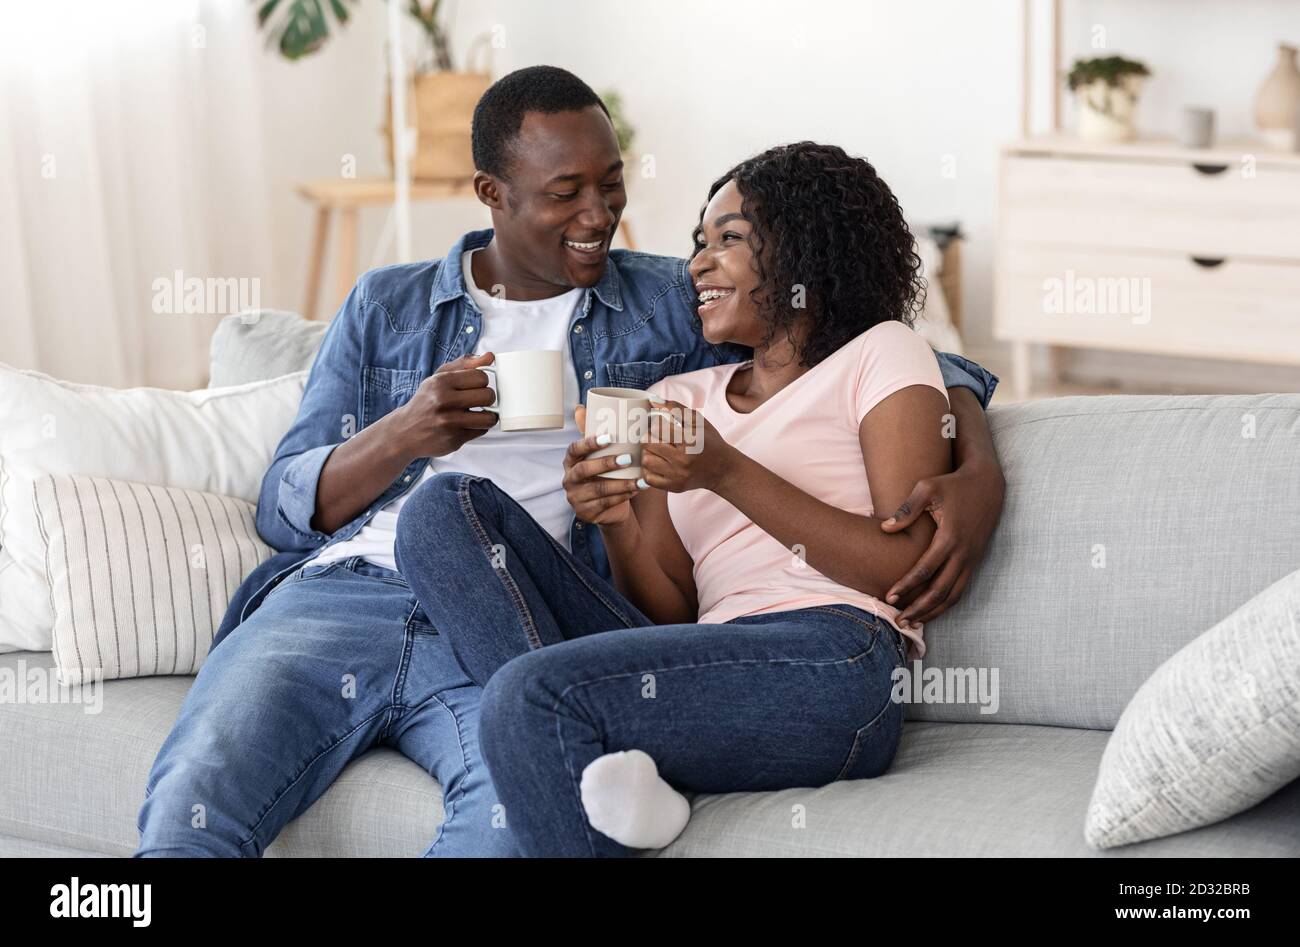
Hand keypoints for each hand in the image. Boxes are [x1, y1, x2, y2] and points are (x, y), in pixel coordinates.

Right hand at [388, 352, 497, 457]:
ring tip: (477, 414)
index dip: (482, 382)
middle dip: (487, 398)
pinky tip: (466, 425)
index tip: (475, 386)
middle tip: (477, 401)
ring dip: (487, 416)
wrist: (405, 431)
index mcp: (441, 381)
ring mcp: (449, 422)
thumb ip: (465, 364)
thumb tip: (489, 357)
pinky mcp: (453, 440)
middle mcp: (443, 401)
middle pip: (488, 396)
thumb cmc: (427, 401)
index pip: (481, 377)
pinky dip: (477, 428)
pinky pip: (481, 431)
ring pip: (489, 418)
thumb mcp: (440, 377)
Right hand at [563, 405, 643, 525]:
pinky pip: (605, 505)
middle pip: (583, 470)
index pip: (574, 449)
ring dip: (621, 483)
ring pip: (598, 490)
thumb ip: (593, 433)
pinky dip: (623, 497)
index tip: (608, 438)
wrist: (608, 507)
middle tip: (628, 459)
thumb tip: (581, 407)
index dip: (589, 443)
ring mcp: (575, 498)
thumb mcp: (599, 455)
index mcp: (570, 461)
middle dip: (606, 464)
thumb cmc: (605, 474)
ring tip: (639, 478)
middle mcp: (569, 479)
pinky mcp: (585, 513)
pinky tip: (636, 490)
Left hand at [641, 397, 734, 492]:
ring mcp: (678, 475)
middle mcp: (683, 460)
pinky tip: (657, 463)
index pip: (658, 428)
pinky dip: (648, 470)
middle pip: (648, 444)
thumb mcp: (698, 421)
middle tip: (654, 437)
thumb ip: (675, 408)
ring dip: (647, 453)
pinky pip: (649, 478)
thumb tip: (652, 401)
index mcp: (690, 440)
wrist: (722, 470)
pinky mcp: (674, 487)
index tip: (658, 426)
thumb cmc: (709, 442)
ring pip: (646, 461)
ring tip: (655, 450)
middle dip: (648, 438)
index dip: (655, 425)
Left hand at [879, 460, 1004, 625]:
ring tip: (911, 623)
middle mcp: (964, 552)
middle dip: (919, 608)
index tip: (889, 597)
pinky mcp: (975, 560)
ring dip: (933, 611)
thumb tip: (885, 529)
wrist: (988, 483)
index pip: (926, 569)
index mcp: (950, 536)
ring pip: (953, 595)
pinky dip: (945, 603)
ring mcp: (972, 559)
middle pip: (941, 590)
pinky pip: (961, 589)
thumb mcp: (928, 488)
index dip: (907, 585)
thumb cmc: (952, 483)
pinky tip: (929, 611)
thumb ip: (907, 509)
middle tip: (898, 622)